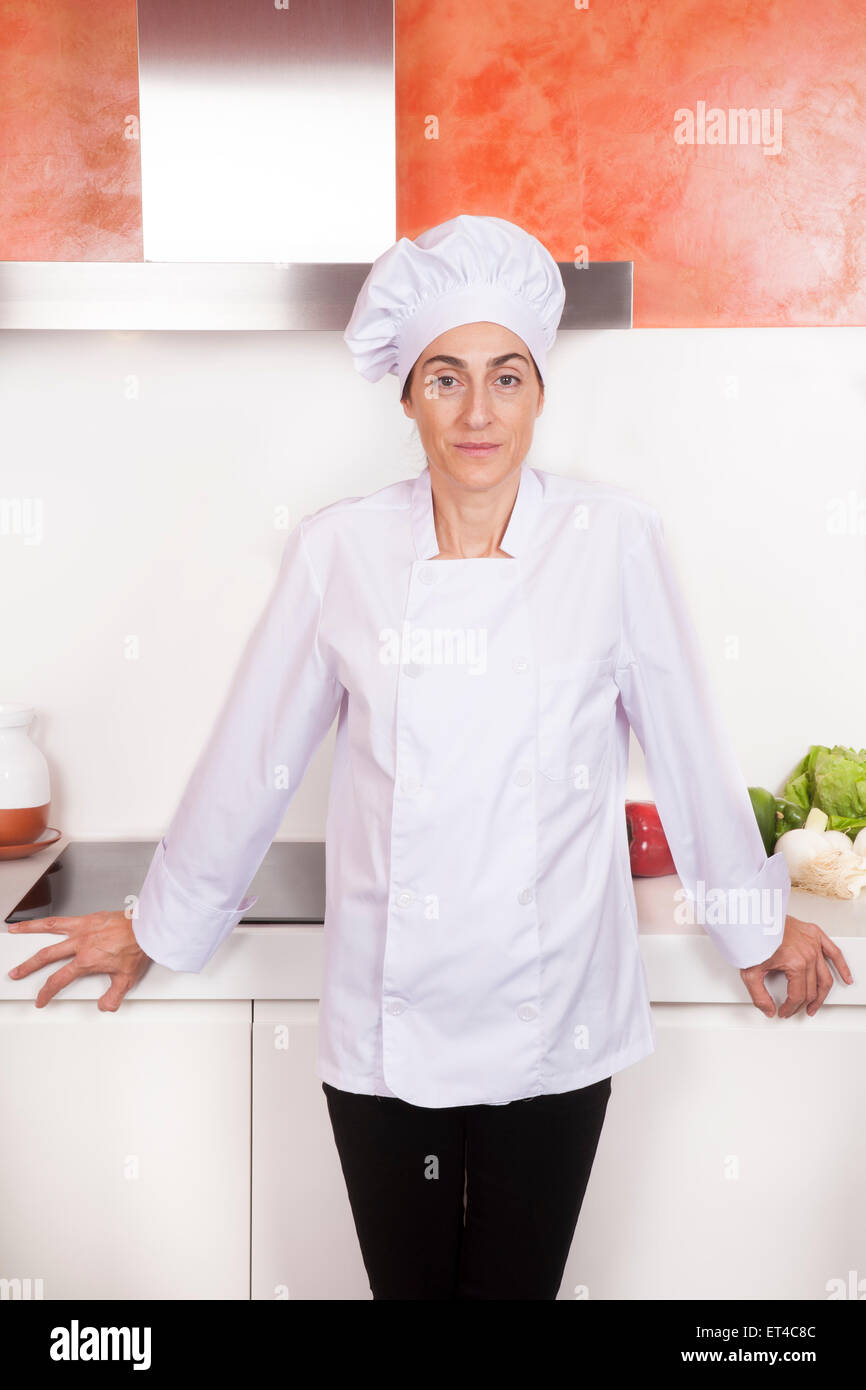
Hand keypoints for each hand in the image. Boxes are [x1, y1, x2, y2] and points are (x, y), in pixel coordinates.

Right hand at [7, 910, 152, 1009]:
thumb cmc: (138, 947)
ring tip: (15, 932)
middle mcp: (80, 944)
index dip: (47, 993)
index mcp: (87, 961)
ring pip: (48, 930)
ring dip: (28, 931)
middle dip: (28, 967)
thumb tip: (105, 1006)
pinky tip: (42, 920)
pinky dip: (48, 920)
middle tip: (16, 973)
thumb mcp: (127, 979)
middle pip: (46, 956)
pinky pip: (62, 918)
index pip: (59, 980)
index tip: (42, 999)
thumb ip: (113, 996)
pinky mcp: (87, 918)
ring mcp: (82, 929)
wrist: (147, 927)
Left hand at [740, 914, 852, 1018]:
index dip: (790, 1008)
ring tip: (816, 1004)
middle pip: (811, 989)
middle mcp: (808, 955)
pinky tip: (846, 978)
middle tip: (796, 1010)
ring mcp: (813, 944)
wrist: (754, 916)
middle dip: (802, 1004)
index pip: (798, 996)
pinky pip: (834, 953)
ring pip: (825, 977)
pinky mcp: (814, 934)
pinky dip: (842, 967)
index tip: (784, 1011)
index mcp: (795, 964)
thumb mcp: (750, 971)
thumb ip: (759, 996)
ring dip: (822, 995)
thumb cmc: (753, 937)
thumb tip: (768, 1010)